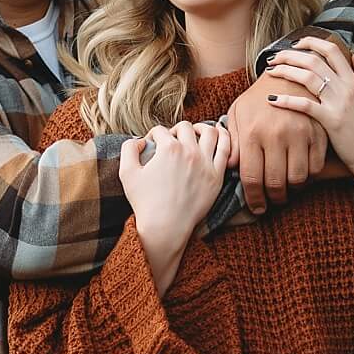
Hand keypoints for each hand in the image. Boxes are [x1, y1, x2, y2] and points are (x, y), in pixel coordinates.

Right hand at [120, 121, 232, 287]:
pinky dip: (223, 138)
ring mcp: (206, 163)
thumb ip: (128, 149)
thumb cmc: (145, 202)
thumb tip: (141, 141)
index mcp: (168, 148)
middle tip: (172, 139)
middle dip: (175, 130)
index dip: (153, 135)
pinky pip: (226, 149)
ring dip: (201, 128)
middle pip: (185, 127)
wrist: (165, 227)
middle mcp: (190, 152)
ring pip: (210, 132)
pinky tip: (217, 138)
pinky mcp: (217, 176)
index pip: (160, 130)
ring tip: (196, 134)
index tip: (152, 144)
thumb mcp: (127, 173)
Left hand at [227, 74, 328, 213]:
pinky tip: (300, 174)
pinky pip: (315, 167)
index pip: (252, 178)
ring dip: (291, 190)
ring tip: (285, 188)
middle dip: (273, 199)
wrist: (289, 75)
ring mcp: (300, 134)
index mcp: (252, 132)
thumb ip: (233, 142)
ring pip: (298, 179)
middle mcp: (276, 134)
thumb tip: (229, 168)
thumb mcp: (238, 114)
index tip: (256, 208)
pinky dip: (308, 177)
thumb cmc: (258, 99)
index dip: (253, 199)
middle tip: (271, 201)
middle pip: (276, 183)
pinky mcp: (318, 133)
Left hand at [263, 37, 353, 188]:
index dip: (311, 42)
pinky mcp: (330, 121)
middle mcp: (346, 88)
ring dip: (285, 71)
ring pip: (307, 77)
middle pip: (314, 59)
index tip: (296, 44)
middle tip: (275, 57)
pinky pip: (305, 105)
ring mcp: (338, 103)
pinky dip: (287, 100)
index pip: (332, 50)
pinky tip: (272, 99)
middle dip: (290, 54)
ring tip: (270, 72)